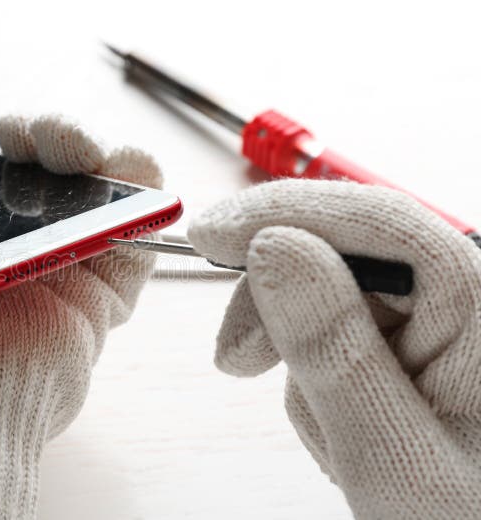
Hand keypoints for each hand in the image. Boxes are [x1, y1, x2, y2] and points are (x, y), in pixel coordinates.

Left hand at [0, 93, 161, 518]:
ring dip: (97, 159)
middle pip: (46, 185)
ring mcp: (49, 284)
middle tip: (36, 135)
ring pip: (93, 206)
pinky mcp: (92, 308)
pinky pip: (133, 248)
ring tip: (75, 147)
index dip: (1, 144)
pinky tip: (125, 171)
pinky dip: (143, 201)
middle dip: (51, 140)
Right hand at [187, 180, 480, 518]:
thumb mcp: (389, 453)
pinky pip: (334, 324)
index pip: (380, 221)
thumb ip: (332, 348)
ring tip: (324, 423)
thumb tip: (272, 247)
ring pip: (327, 289)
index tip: (210, 235)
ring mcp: (433, 319)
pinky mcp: (406, 339)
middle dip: (277, 300)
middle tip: (235, 358)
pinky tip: (337, 416)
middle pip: (344, 248)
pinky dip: (313, 367)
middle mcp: (462, 299)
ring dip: (298, 349)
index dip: (285, 213)